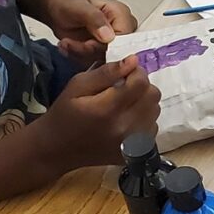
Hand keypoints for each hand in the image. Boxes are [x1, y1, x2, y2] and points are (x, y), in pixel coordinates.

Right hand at [33, 55, 161, 171]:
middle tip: (124, 88)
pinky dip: (144, 120)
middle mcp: (124, 128)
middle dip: (141, 86)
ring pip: (155, 111)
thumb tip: (133, 60)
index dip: (135, 72)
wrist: (57, 149)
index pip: (141, 82)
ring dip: (143, 102)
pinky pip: (152, 128)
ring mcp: (132, 144)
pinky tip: (126, 120)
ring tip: (124, 104)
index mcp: (107, 109)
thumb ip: (106, 72)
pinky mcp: (136, 153)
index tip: (125, 73)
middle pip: (153, 96)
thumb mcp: (77, 86)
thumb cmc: (65, 114)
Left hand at [43, 0, 136, 66]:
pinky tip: (69, 47)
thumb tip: (109, 36)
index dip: (107, 47)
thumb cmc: (68, 3)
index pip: (126, 40)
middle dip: (89, 51)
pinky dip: (78, 58)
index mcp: (122, 15)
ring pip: (102, 61)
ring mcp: (111, 43)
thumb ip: (95, 19)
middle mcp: (121, 30)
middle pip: (114, 53)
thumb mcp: (79, 8)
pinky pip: (94, 64)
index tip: (87, 44)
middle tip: (70, 43)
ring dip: (81, 55)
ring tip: (66, 43)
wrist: (56, 9)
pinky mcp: (101, 53)